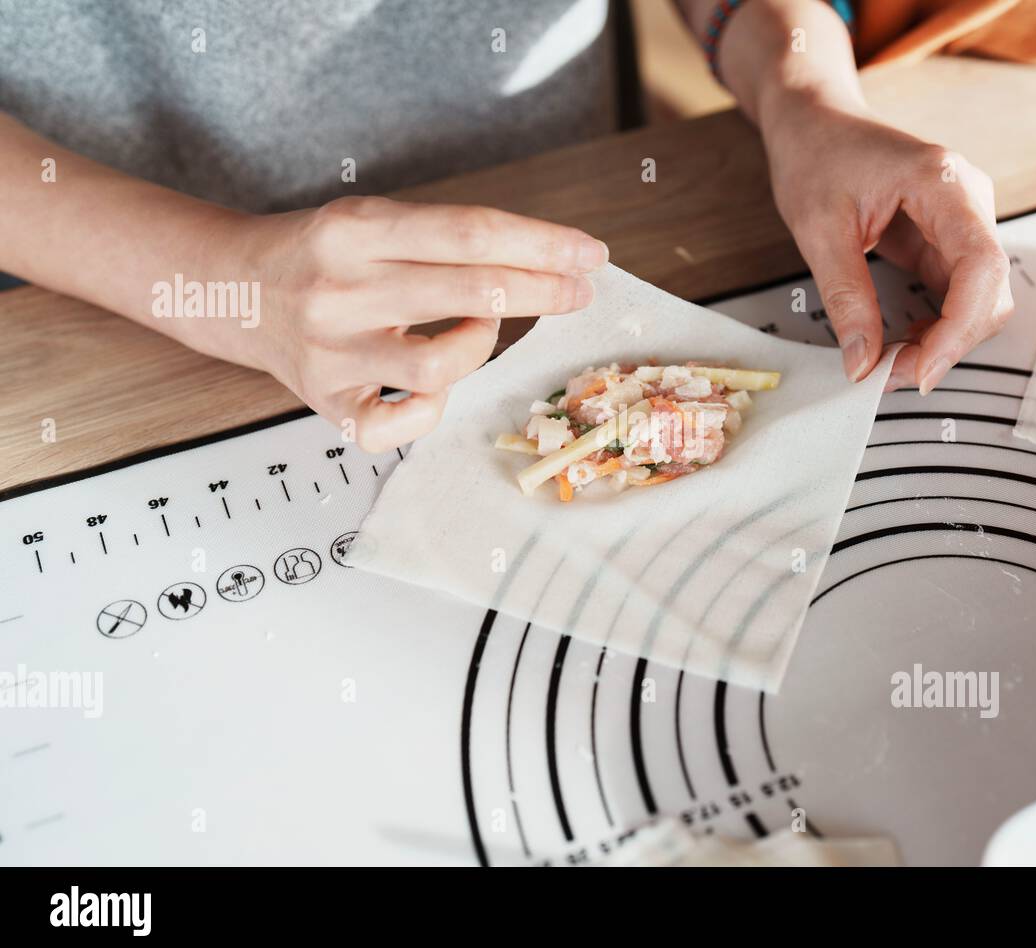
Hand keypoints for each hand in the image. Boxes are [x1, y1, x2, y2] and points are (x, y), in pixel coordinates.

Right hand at [199, 196, 607, 450]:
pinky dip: (430, 410)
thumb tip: (547, 263)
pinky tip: (433, 387)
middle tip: (577, 291)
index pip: (470, 233)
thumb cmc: (323, 256)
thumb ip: (445, 240)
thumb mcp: (373, 220)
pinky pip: (396, 427)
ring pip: (439, 366)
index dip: (541, 245)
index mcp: (356, 230)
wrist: (234, 290)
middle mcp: (340, 290)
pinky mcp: (324, 403)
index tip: (588, 254)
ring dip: (482, 346)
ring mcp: (330, 352)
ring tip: (482, 328)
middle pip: (470, 292)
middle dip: (543, 291)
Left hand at [763, 92, 1012, 392]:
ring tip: (885, 362)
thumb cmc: (815, 156)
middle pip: (990, 291)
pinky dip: (932, 329)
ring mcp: (963, 222)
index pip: (982, 265)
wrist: (814, 122)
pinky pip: (956, 297)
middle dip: (947, 344)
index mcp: (944, 182)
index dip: (960, 328)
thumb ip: (845, 297)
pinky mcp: (947, 242)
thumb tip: (863, 363)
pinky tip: (897, 343)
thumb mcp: (818, 230)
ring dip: (941, 341)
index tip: (922, 371)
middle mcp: (968, 201)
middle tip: (887, 374)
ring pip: (979, 301)